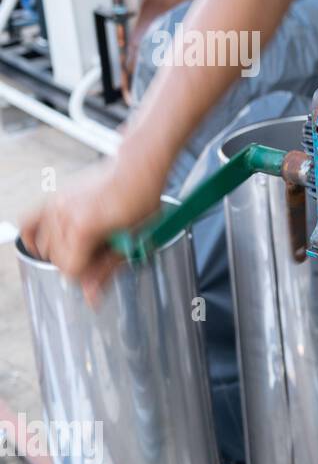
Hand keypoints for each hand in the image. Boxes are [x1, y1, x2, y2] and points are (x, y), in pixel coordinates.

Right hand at [20, 148, 167, 302]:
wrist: (137, 166)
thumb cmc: (141, 198)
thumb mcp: (132, 238)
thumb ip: (108, 268)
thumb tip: (91, 297)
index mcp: (82, 228)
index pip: (70, 270)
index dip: (89, 273)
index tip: (104, 265)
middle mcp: (62, 215)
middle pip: (57, 259)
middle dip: (79, 262)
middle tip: (101, 254)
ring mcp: (55, 204)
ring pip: (45, 246)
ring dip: (62, 251)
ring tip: (86, 245)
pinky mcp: (53, 196)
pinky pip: (29, 222)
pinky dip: (34, 236)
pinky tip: (46, 244)